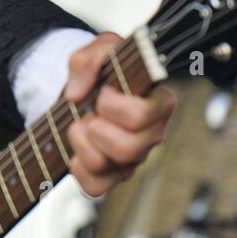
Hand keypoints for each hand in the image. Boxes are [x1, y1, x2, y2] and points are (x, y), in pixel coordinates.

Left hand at [60, 33, 176, 197]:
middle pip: (128, 148)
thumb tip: (75, 93)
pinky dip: (78, 168)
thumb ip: (88, 59)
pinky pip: (95, 187)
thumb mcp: (100, 50)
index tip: (104, 92)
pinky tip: (76, 148)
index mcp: (160, 102)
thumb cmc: (105, 68)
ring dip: (82, 143)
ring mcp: (135, 158)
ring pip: (107, 167)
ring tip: (80, 125)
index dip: (114, 106)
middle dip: (97, 128)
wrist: (89, 87)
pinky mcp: (115, 175)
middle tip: (90, 112)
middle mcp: (153, 134)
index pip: (143, 116)